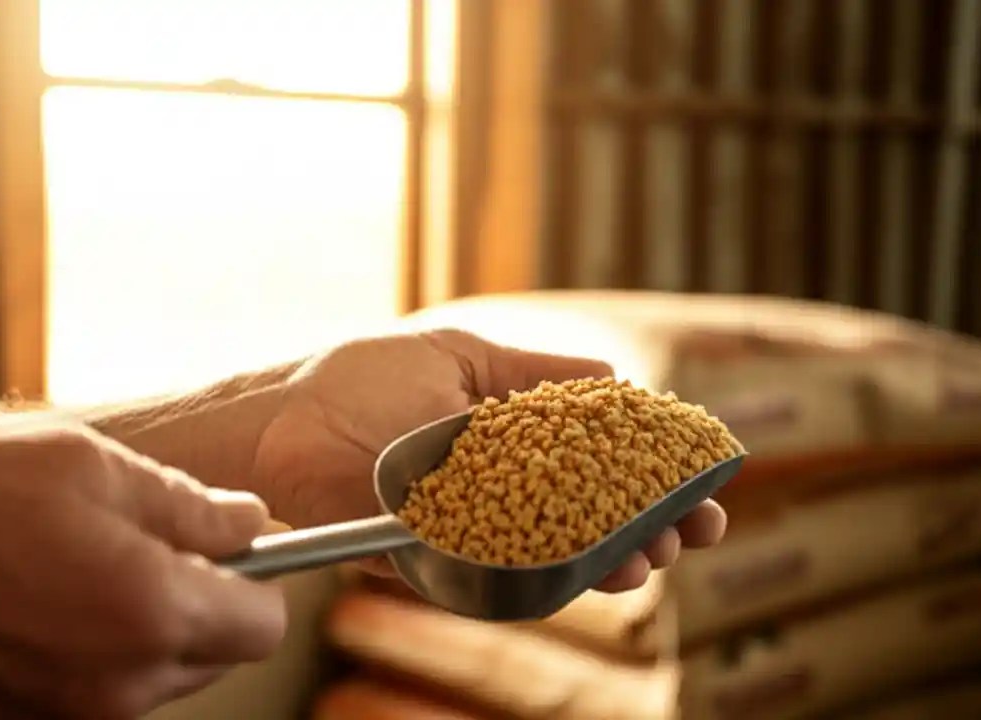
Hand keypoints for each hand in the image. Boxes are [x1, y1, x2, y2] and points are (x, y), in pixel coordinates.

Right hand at [0, 426, 284, 719]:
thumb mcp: (93, 469)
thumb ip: (193, 507)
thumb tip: (254, 522)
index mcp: (153, 613)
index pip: (265, 624)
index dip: (260, 578)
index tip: (230, 543)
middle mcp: (126, 684)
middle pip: (219, 652)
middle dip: (208, 598)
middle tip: (150, 540)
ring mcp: (79, 715)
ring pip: (167, 673)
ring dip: (156, 623)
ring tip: (91, 562)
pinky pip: (111, 690)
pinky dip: (108, 650)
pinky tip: (57, 597)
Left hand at [253, 330, 726, 592]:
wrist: (275, 432)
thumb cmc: (355, 383)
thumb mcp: (458, 358)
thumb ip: (535, 377)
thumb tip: (614, 379)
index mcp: (505, 428)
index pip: (597, 451)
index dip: (653, 465)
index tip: (705, 475)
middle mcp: (498, 481)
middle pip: (592, 508)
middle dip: (652, 520)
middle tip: (698, 528)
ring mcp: (474, 526)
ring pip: (562, 549)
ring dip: (616, 555)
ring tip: (654, 554)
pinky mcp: (444, 564)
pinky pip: (511, 574)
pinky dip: (557, 575)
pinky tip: (597, 570)